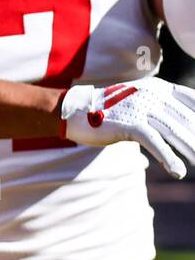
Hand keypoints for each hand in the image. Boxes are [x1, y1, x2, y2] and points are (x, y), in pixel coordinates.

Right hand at [61, 78, 194, 177]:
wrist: (76, 111)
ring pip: (173, 131)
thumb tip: (184, 128)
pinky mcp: (129, 123)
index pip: (191, 100)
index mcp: (159, 88)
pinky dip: (168, 157)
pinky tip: (178, 172)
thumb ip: (161, 110)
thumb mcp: (140, 103)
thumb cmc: (110, 111)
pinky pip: (154, 142)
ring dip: (190, 149)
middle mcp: (153, 94)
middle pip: (185, 119)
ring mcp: (141, 107)